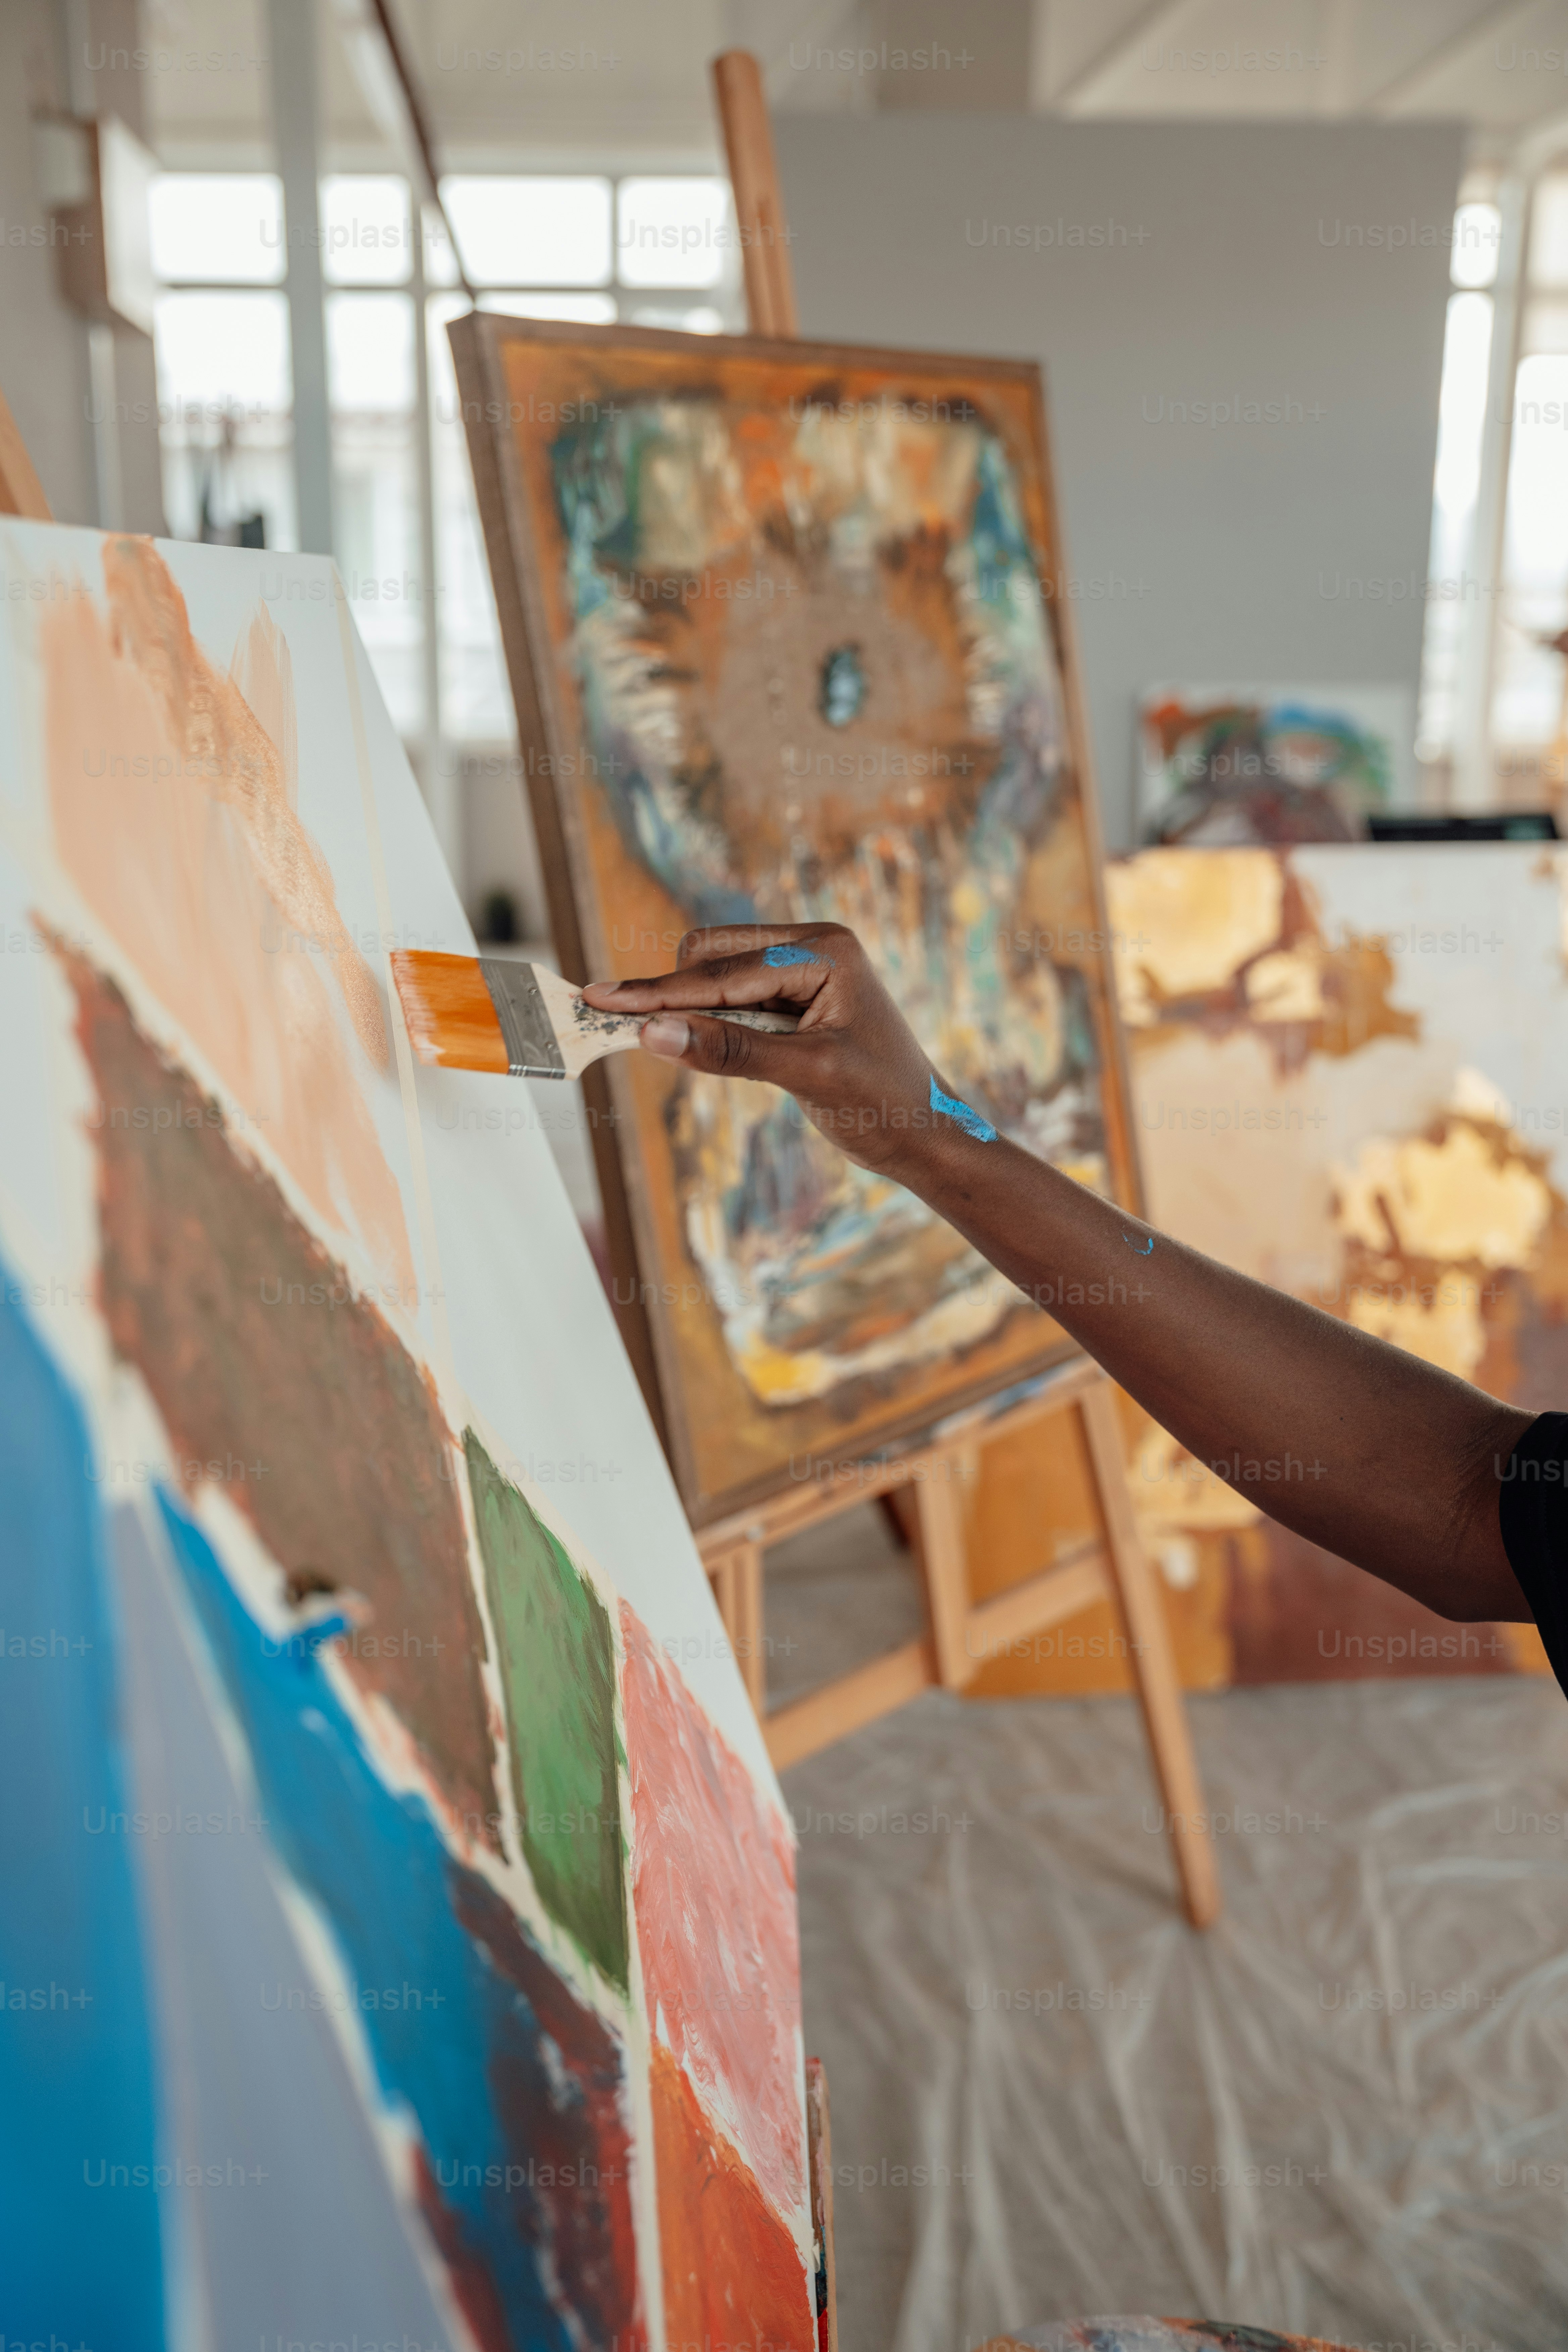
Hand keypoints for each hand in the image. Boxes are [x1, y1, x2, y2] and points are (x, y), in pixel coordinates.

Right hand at [580, 923, 969, 1174]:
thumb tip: (652, 1033)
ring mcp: (804, 971)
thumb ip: (729, 1050)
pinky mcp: (795, 1000)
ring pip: (716, 975)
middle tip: (617, 1024)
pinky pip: (732, 999)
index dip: (660, 992)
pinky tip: (694, 1043)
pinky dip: (709, 1021)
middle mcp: (814, 946)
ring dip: (690, 1008)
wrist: (926, 1136)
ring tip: (662, 1042)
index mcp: (825, 950)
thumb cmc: (884, 1105)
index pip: (723, 970)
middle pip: (711, 955)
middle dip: (671, 994)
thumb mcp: (806, 1076)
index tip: (599, 998)